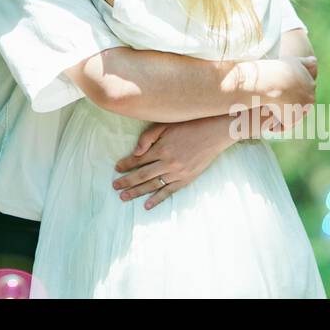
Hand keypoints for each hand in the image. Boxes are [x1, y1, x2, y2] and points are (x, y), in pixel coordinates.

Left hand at [112, 115, 238, 210]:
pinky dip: (157, 199)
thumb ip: (148, 137)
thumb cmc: (189, 125)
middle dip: (126, 181)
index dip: (125, 164)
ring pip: (153, 185)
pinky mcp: (186, 179)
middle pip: (142, 175)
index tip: (116, 169)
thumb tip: (135, 152)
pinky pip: (169, 192)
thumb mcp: (166, 125)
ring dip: (137, 192)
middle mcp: (167, 163)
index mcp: (161, 148)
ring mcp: (177, 173)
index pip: (138, 159)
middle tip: (115, 187)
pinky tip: (147, 205)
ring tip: (124, 197)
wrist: (215, 132)